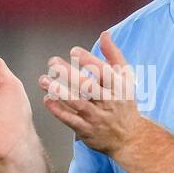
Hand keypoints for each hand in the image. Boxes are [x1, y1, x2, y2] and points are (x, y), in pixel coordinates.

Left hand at [39, 30, 143, 156]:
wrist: (129, 138)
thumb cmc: (124, 103)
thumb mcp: (126, 79)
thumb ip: (114, 55)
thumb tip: (104, 34)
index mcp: (118, 88)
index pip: (104, 72)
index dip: (88, 60)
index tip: (73, 51)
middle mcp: (108, 102)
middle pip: (87, 86)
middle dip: (68, 74)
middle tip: (53, 62)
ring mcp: (97, 117)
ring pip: (76, 103)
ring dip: (58, 91)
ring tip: (44, 80)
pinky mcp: (87, 131)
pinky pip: (70, 120)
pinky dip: (58, 110)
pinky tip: (47, 99)